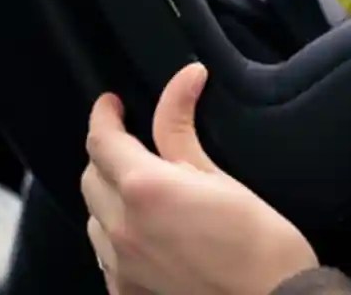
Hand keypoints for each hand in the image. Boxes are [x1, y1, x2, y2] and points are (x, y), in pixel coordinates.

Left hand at [82, 64, 318, 294]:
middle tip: (133, 146)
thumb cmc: (259, 240)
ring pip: (95, 218)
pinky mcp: (127, 293)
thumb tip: (185, 76)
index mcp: (144, 189)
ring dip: (110, 198)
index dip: (103, 116)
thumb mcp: (218, 174)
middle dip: (107, 155)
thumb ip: (181, 126)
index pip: (101, 141)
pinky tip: (147, 234)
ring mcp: (121, 266)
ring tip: (144, 193)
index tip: (111, 104)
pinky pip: (106, 257)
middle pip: (91, 177)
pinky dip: (119, 238)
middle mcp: (122, 228)